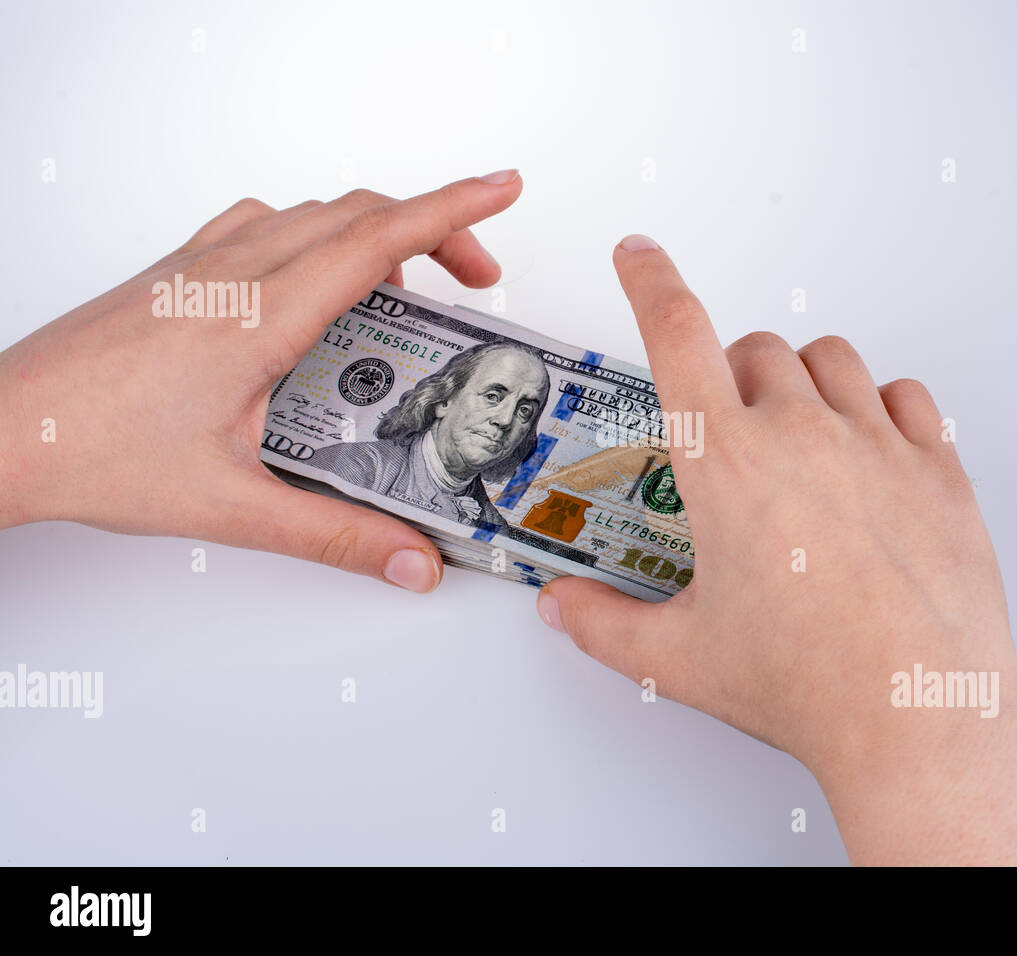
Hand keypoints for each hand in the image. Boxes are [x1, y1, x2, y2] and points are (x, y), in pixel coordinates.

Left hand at [0, 173, 523, 591]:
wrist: (1, 430)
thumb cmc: (92, 452)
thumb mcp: (232, 507)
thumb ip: (334, 534)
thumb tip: (407, 559)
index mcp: (259, 317)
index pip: (377, 239)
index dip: (453, 211)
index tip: (501, 189)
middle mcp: (232, 273)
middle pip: (358, 215)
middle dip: (437, 229)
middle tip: (481, 274)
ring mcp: (201, 262)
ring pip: (312, 212)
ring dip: (377, 227)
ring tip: (413, 276)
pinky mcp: (178, 270)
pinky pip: (264, 221)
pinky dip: (317, 229)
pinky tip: (314, 270)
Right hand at [537, 235, 1016, 864]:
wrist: (918, 714)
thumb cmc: (808, 683)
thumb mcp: (680, 658)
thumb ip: (604, 625)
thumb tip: (564, 609)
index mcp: (727, 464)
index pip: (675, 333)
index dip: (649, 281)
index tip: (639, 255)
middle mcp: (802, 434)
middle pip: (753, 346)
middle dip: (728, 370)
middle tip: (727, 424)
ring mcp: (877, 444)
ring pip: (830, 358)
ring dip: (800, 377)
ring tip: (795, 429)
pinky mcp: (937, 468)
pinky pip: (905, 395)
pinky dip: (878, 404)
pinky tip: (867, 445)